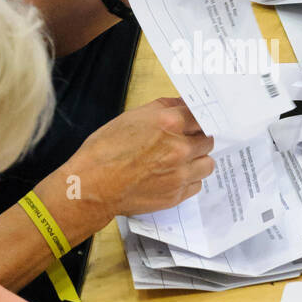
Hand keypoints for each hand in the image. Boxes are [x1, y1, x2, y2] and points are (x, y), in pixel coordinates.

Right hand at [70, 98, 214, 220]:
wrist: (92, 185)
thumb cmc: (105, 149)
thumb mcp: (131, 116)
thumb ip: (163, 108)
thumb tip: (182, 105)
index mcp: (170, 124)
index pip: (202, 117)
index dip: (197, 120)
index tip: (194, 123)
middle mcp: (180, 148)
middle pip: (208, 140)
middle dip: (197, 139)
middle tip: (183, 142)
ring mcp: (180, 174)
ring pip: (208, 164)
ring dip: (198, 160)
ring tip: (180, 161)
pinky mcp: (177, 195)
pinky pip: (197, 184)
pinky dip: (189, 180)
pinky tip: (173, 176)